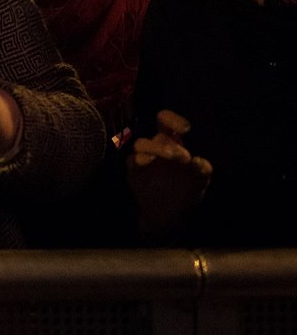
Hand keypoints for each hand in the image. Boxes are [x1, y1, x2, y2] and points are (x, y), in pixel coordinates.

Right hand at [128, 109, 211, 232]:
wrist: (169, 215)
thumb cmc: (186, 192)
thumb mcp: (199, 182)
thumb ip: (202, 170)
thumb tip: (199, 161)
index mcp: (173, 144)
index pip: (167, 122)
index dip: (173, 120)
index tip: (185, 129)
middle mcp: (158, 148)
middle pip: (156, 133)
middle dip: (168, 141)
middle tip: (182, 156)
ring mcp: (144, 159)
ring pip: (141, 144)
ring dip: (155, 148)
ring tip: (171, 159)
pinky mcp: (133, 171)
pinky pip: (132, 160)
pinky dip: (140, 159)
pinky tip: (149, 163)